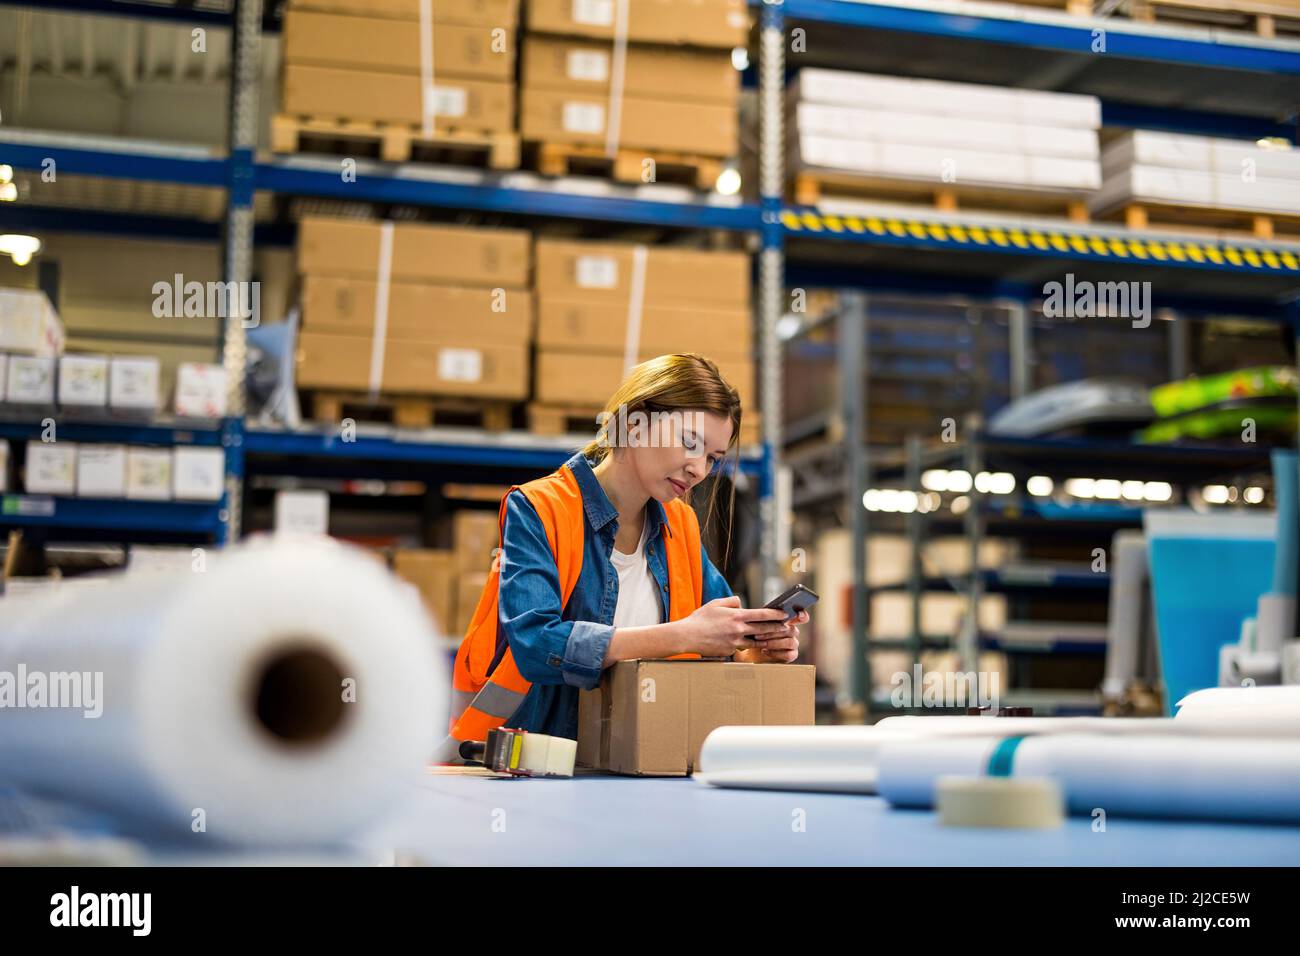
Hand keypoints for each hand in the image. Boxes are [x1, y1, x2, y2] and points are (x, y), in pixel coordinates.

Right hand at [673, 596, 792, 657]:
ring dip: (765, 639)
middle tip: (787, 628)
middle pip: (764, 630)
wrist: (686, 636)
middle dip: (777, 628)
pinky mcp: (730, 652)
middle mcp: (738, 630)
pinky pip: (741, 648)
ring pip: (755, 641)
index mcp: (736, 616)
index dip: (776, 614)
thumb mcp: (715, 604)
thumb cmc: (700, 619)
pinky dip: (745, 645)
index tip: (785, 614)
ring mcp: (735, 642)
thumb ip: (731, 601)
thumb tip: (741, 603)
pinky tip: (750, 645)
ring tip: (774, 637)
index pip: (762, 614)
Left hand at [735, 609, 805, 663]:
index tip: (797, 614)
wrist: (743, 654)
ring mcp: (791, 643)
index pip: (800, 616)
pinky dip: (777, 653)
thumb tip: (737, 601)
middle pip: (791, 629)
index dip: (802, 615)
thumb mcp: (742, 622)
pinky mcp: (789, 655)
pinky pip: (790, 654)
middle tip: (759, 634)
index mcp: (783, 620)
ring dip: (775, 642)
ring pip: (791, 641)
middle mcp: (790, 631)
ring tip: (761, 643)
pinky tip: (765, 651)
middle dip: (775, 631)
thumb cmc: (745, 635)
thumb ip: (740, 610)